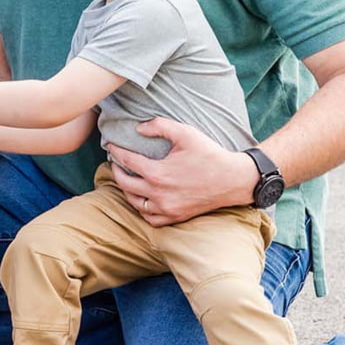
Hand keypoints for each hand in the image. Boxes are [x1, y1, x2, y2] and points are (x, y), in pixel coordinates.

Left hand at [106, 118, 258, 225]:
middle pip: (125, 183)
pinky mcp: (175, 217)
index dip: (116, 151)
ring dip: (127, 190)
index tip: (111, 146)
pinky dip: (142, 208)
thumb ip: (160, 126)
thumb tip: (138, 128)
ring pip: (134, 203)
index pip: (127, 161)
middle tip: (115, 162)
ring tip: (127, 179)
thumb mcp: (186, 133)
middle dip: (116, 171)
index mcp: (157, 173)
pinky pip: (150, 218)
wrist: (233, 179)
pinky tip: (142, 198)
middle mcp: (158, 194)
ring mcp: (166, 208)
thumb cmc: (210, 154)